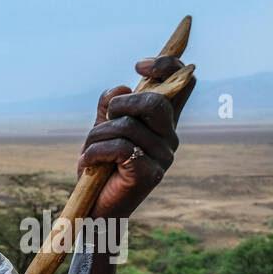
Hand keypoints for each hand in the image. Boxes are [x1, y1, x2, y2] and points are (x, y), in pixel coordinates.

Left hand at [78, 55, 194, 220]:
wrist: (94, 209)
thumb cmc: (99, 169)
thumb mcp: (101, 132)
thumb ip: (109, 109)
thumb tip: (120, 89)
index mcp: (162, 124)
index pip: (183, 83)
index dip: (166, 66)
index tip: (139, 64)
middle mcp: (169, 138)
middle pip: (155, 102)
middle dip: (120, 106)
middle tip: (104, 121)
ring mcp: (163, 157)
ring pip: (127, 126)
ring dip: (97, 136)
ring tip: (89, 152)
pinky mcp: (150, 173)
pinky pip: (119, 148)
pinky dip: (94, 152)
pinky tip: (89, 164)